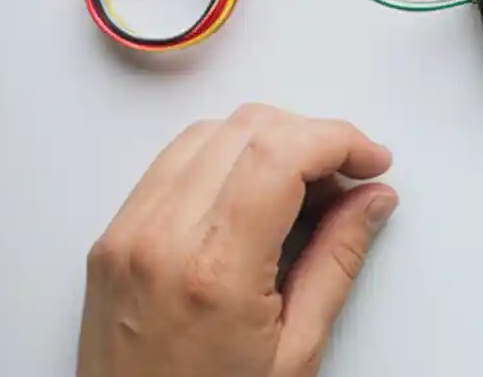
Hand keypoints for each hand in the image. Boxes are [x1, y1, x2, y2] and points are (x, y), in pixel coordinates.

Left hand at [77, 105, 396, 376]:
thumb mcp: (296, 351)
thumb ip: (338, 261)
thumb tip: (371, 199)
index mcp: (212, 272)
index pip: (280, 154)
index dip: (338, 140)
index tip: (371, 159)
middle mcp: (159, 240)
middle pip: (246, 130)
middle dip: (311, 137)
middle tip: (348, 176)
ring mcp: (126, 235)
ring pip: (207, 132)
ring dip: (267, 142)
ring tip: (304, 188)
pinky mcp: (111, 239)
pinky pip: (171, 163)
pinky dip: (223, 158)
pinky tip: (253, 195)